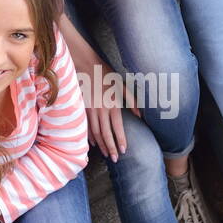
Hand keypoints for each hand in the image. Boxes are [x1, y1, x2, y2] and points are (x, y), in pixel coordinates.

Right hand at [58, 14, 139, 161]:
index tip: (124, 151)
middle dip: (110, 148)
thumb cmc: (105, 73)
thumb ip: (131, 100)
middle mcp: (101, 109)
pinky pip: (86, 126)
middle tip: (114, 159)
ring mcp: (90, 110)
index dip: (120, 140)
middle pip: (106, 134)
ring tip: (106, 154)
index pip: (117, 127)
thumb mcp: (121, 84)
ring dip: (101, 145)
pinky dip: (89, 136)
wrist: (85, 64)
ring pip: (95, 132)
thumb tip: (140, 115)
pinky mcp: (81, 108)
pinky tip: (93, 143)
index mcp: (112, 104)